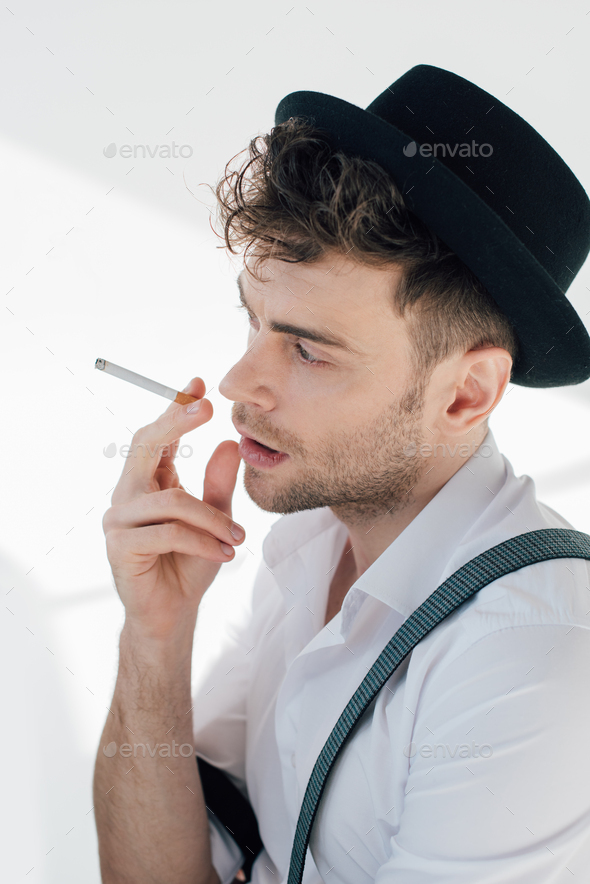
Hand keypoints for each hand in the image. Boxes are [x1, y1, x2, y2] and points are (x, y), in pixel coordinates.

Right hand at [102, 377, 244, 638]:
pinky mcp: (120, 545)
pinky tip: (225, 553)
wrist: (173, 614)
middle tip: (208, 408)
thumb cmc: (190, 564)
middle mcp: (128, 493)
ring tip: (238, 537)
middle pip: (145, 445)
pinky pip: (168, 532)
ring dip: (213, 519)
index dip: (176, 408)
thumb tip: (230, 443)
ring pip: (173, 500)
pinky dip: (203, 541)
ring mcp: (119, 519)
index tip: (198, 384)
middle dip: (176, 423)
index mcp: (149, 481)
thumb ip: (219, 484)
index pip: (158, 436)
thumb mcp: (215, 519)